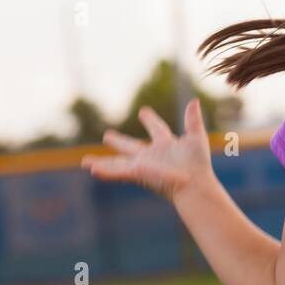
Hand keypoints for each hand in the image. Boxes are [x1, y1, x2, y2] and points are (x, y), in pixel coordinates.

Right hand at [80, 99, 213, 201]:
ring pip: (118, 163)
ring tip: (85, 162)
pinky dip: (105, 171)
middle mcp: (152, 156)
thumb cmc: (198, 164)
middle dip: (120, 141)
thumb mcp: (196, 137)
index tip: (143, 112)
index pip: (157, 129)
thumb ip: (193, 120)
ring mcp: (143, 165)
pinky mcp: (137, 173)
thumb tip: (194, 101)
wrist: (194, 184)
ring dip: (102, 162)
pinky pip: (118, 171)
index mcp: (166, 145)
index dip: (150, 120)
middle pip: (132, 146)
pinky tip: (92, 169)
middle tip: (107, 136)